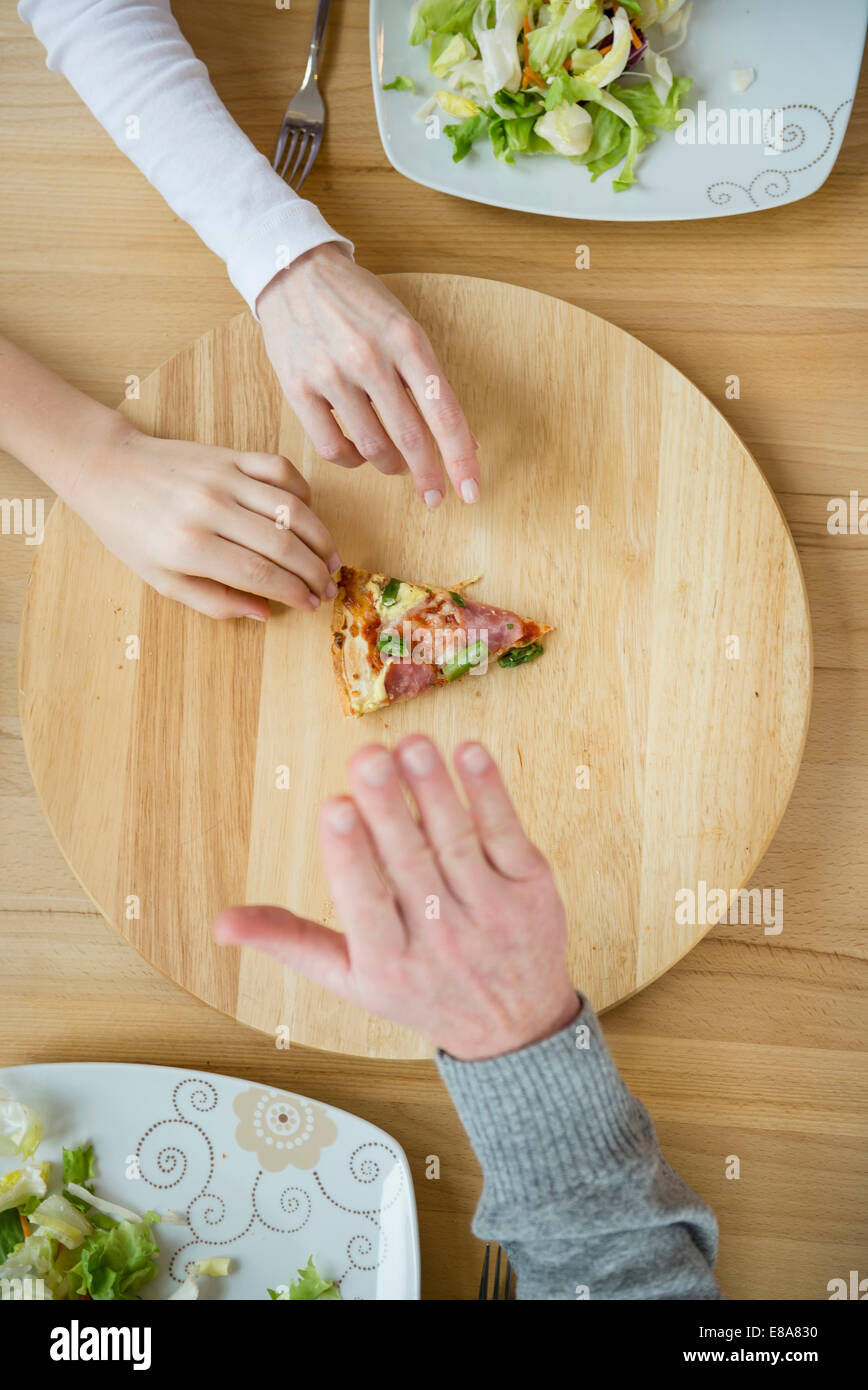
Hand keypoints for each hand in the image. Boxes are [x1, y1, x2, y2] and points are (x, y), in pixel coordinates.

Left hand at [68, 422, 339, 618]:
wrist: (108, 469)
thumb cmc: (131, 531)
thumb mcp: (162, 580)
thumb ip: (214, 601)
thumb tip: (264, 613)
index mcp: (190, 546)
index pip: (261, 574)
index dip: (295, 593)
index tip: (312, 604)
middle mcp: (210, 509)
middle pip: (283, 545)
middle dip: (315, 572)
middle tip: (329, 588)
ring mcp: (222, 477)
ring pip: (290, 508)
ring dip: (320, 537)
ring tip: (331, 559)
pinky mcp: (228, 454)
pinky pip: (279, 469)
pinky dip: (302, 492)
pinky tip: (307, 515)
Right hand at [214, 738, 578, 1059]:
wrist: (516, 1026)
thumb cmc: (422, 991)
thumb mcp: (351, 978)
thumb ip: (290, 941)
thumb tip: (221, 922)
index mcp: (389, 963)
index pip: (365, 904)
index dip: (350, 857)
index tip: (333, 809)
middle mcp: (443, 941)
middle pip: (411, 865)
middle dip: (388, 809)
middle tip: (368, 757)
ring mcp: (493, 914)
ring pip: (458, 843)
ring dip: (434, 790)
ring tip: (410, 744)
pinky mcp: (533, 890)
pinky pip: (508, 835)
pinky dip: (490, 794)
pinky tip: (469, 754)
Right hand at [256, 245, 480, 509]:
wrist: (293, 271)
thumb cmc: (358, 303)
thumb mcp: (403, 328)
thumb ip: (429, 382)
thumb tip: (462, 440)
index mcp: (406, 339)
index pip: (444, 412)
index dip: (461, 458)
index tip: (471, 490)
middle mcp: (370, 357)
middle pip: (411, 438)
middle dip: (428, 476)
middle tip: (435, 496)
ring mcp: (331, 374)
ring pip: (372, 447)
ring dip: (391, 466)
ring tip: (396, 464)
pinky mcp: (298, 388)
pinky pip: (331, 447)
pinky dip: (352, 460)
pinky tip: (358, 453)